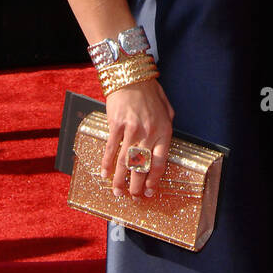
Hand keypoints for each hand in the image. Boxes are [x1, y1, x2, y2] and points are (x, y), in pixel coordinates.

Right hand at [102, 77, 173, 197]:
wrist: (131, 75)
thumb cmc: (149, 90)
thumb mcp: (166, 107)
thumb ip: (167, 124)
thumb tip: (166, 141)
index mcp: (164, 130)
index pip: (160, 163)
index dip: (154, 180)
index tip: (150, 192)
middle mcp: (149, 132)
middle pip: (142, 167)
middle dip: (137, 186)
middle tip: (133, 198)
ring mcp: (132, 129)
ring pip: (126, 162)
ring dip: (120, 181)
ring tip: (118, 193)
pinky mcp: (116, 125)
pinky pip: (111, 149)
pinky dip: (107, 164)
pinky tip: (105, 174)